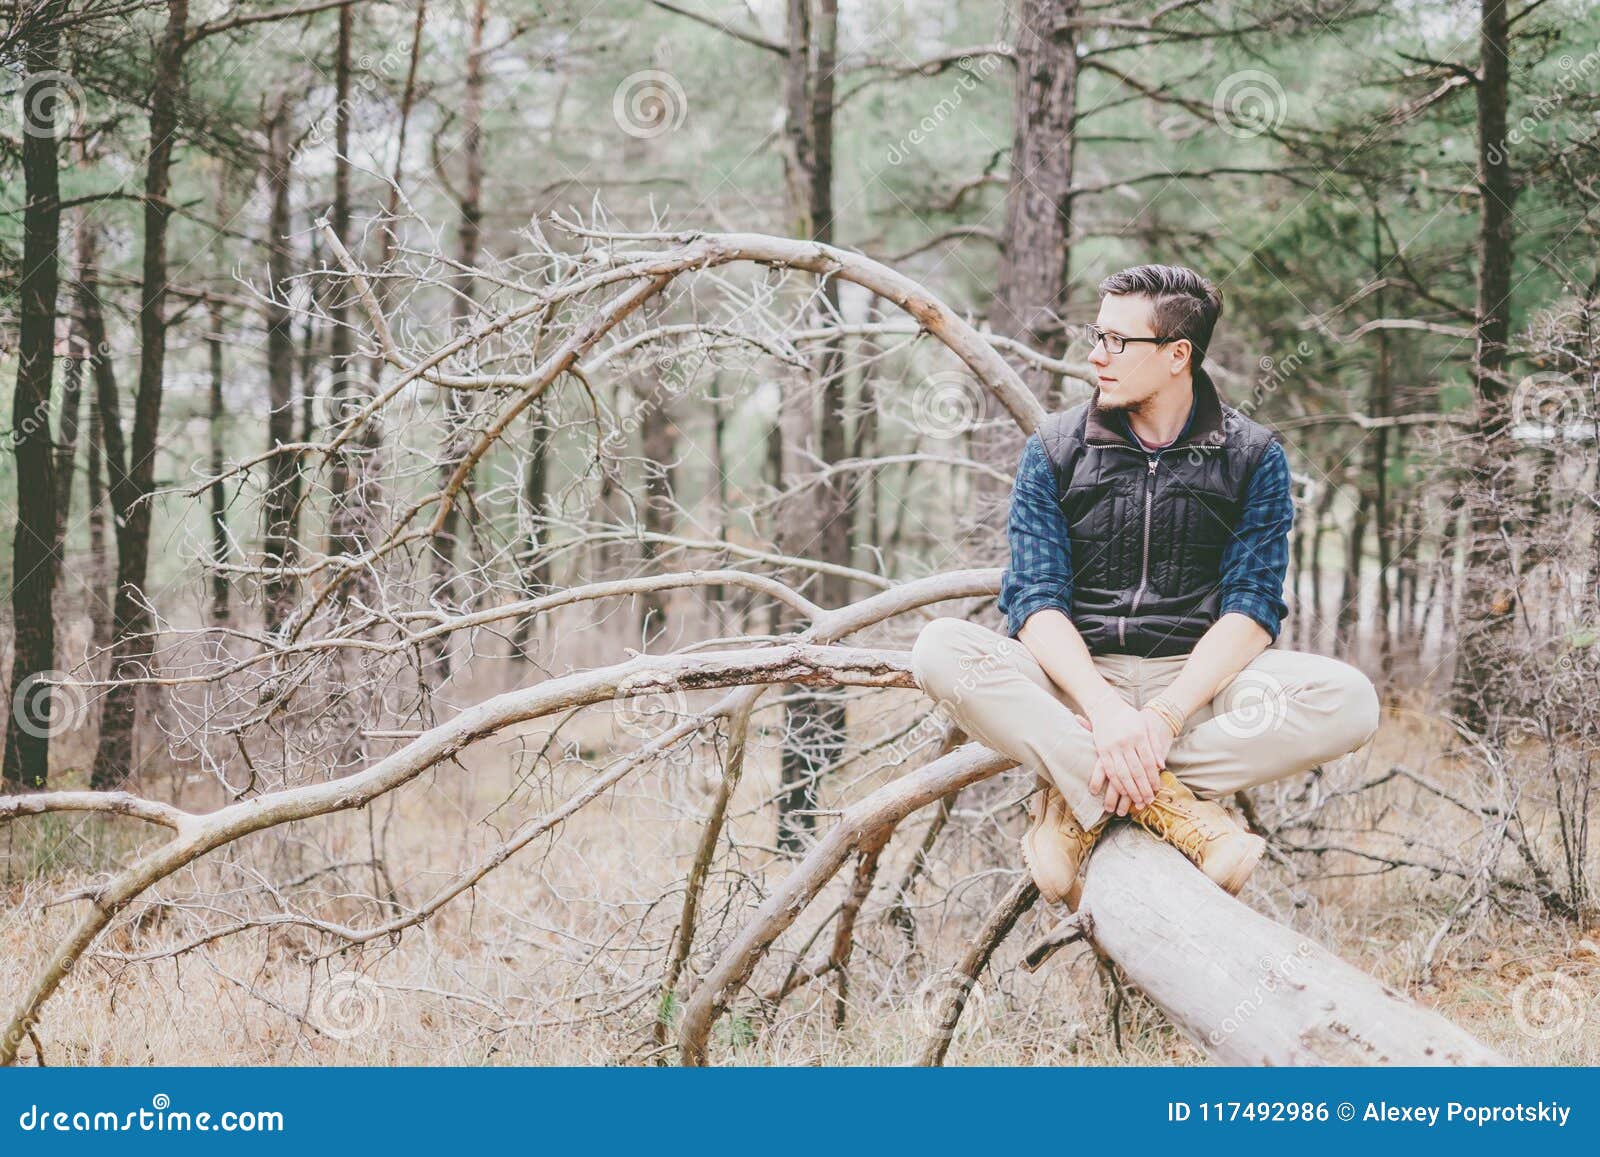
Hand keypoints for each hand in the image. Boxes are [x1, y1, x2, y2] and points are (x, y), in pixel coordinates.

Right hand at [1081, 697, 1167, 814]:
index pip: (1148, 762)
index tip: (1156, 789)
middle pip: (1136, 771)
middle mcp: (1126, 743)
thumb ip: (1154, 745)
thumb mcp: (1146, 727)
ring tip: (1137, 801)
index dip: (1153, 777)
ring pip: (1123, 774)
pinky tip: (1121, 791)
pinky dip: (1116, 783)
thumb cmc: (1129, 717)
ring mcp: (1112, 747)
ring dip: (1130, 790)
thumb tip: (1161, 765)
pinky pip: (1109, 771)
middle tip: (1148, 801)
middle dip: (1143, 788)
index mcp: (1139, 736)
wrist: (1106, 706)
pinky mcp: (1102, 751)